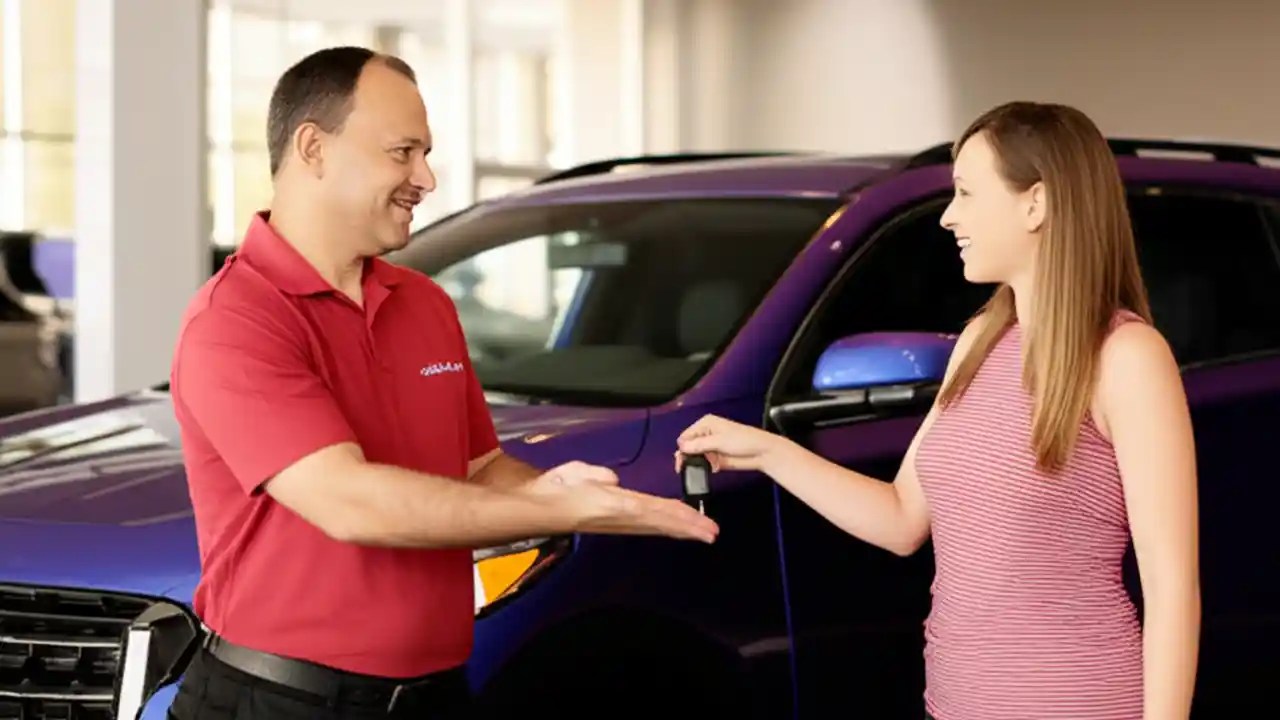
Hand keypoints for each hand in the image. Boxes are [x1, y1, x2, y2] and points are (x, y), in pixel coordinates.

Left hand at [528, 462, 718, 543]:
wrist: (541, 500)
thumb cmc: (555, 489)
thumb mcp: (582, 475)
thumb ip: (599, 476)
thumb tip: (612, 480)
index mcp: (618, 507)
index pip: (652, 512)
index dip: (673, 517)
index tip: (692, 521)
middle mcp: (625, 515)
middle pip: (663, 520)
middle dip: (689, 526)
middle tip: (712, 533)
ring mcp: (625, 515)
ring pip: (664, 519)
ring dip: (688, 525)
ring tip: (709, 531)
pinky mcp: (623, 511)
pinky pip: (654, 514)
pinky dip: (674, 520)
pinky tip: (688, 524)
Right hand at [675, 414, 784, 473]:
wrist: (761, 452)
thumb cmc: (743, 440)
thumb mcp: (719, 440)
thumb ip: (699, 445)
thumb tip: (682, 449)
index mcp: (706, 424)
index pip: (686, 436)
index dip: (682, 447)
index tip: (681, 459)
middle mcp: (706, 434)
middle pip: (688, 446)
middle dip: (687, 456)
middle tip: (685, 467)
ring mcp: (711, 447)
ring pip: (695, 456)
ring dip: (697, 463)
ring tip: (703, 467)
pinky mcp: (716, 458)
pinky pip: (704, 464)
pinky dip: (705, 467)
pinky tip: (712, 468)